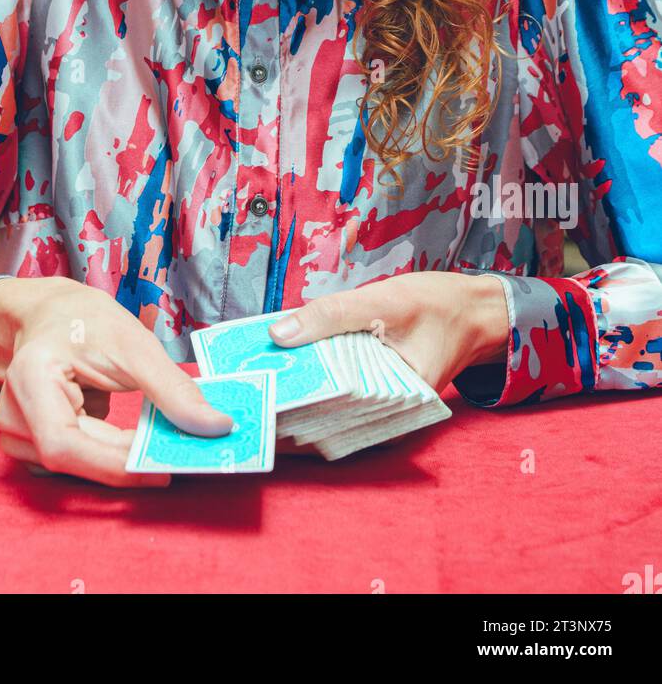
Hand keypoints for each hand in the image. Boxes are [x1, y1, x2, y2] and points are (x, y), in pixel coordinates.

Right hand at [0, 280, 232, 487]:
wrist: (48, 314)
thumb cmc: (82, 319)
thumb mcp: (132, 343)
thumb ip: (171, 388)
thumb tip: (215, 427)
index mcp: (29, 379)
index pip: (65, 444)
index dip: (114, 465)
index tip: (164, 469)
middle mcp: (11, 415)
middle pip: (75, 458)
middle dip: (128, 460)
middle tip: (177, 455)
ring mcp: (16, 433)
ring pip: (77, 467)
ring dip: (119, 459)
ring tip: (156, 442)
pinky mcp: (32, 444)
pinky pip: (76, 462)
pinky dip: (108, 455)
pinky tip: (132, 440)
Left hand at [267, 272, 509, 395]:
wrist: (473, 311)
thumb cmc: (436, 305)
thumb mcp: (382, 301)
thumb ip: (330, 315)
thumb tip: (278, 333)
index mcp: (395, 403)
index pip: (331, 418)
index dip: (290, 412)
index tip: (254, 402)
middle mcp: (389, 417)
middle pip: (326, 417)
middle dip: (287, 406)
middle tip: (245, 392)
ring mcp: (382, 408)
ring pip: (330, 409)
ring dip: (298, 396)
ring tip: (258, 383)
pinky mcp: (376, 393)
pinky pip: (340, 395)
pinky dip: (317, 383)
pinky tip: (288, 371)